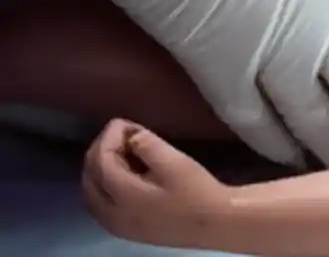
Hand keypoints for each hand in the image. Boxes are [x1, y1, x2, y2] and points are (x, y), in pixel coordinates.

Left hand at [82, 119, 227, 249]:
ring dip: (99, 167)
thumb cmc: (197, 192)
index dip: (109, 136)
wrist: (215, 224)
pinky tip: (122, 174)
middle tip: (123, 134)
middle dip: (101, 149)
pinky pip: (100, 203)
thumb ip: (149, 146)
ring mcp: (115, 225)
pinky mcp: (124, 230)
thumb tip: (131, 136)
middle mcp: (110, 213)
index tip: (125, 121)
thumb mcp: (176, 163)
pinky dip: (103, 183)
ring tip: (122, 150)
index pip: (101, 159)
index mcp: (122, 195)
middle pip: (90, 175)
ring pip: (91, 191)